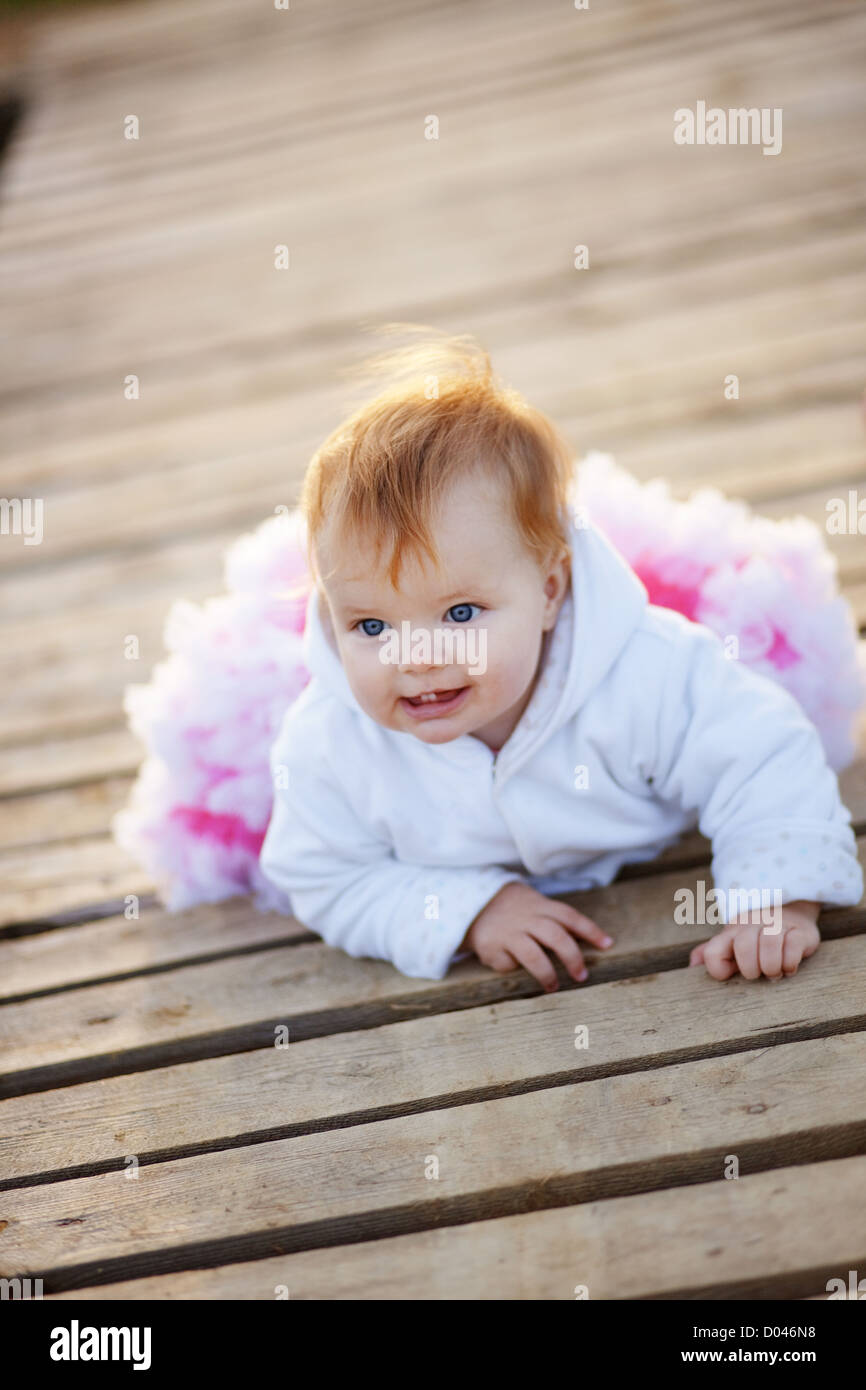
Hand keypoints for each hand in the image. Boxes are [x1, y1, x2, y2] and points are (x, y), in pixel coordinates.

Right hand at [460, 881, 613, 990]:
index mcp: (540, 906)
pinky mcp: (490, 946)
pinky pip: (507, 964)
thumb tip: (591, 942)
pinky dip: (512, 968)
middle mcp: (525, 918)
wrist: (473, 903)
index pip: (570, 916)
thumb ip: (558, 921)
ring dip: (547, 974)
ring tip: (553, 987)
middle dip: (572, 958)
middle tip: (581, 976)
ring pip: (533, 956)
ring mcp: (507, 932)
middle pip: (555, 937)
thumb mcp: (536, 906)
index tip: (607, 945)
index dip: (590, 930)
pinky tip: (511, 965)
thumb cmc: (516, 910)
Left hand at [689, 898, 820, 980]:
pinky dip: (790, 964)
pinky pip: (793, 947)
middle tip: (759, 974)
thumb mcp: (732, 942)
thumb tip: (692, 965)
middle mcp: (752, 925)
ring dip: (771, 967)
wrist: (789, 909)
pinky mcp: (800, 931)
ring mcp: (777, 926)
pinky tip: (789, 968)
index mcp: (731, 932)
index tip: (731, 974)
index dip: (718, 969)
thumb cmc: (756, 935)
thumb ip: (711, 953)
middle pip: (744, 946)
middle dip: (751, 968)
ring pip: (770, 944)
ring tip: (774, 973)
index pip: (713, 951)